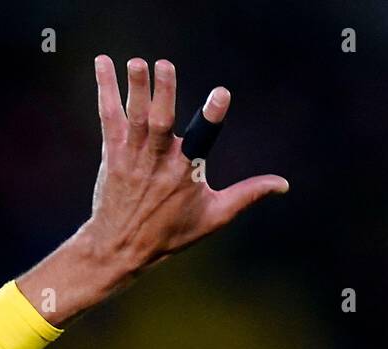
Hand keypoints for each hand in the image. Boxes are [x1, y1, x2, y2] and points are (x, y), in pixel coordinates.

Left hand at [18, 56, 287, 325]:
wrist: (121, 246)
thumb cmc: (171, 232)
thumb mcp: (215, 216)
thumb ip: (248, 194)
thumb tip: (283, 184)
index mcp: (186, 172)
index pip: (203, 140)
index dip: (212, 116)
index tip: (221, 94)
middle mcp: (159, 161)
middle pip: (160, 122)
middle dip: (163, 93)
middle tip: (164, 65)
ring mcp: (133, 155)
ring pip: (135, 117)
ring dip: (135, 88)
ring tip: (137, 63)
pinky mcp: (112, 152)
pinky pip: (109, 116)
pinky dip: (106, 89)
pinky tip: (103, 62)